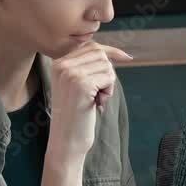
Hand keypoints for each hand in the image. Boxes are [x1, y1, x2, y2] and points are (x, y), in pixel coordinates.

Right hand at [47, 42, 131, 159]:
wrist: (67, 139)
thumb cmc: (77, 115)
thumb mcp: (78, 85)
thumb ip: (89, 67)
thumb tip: (117, 53)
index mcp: (58, 63)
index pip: (90, 46)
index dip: (111, 51)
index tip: (127, 57)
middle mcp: (62, 64)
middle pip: (100, 54)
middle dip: (107, 73)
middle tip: (99, 93)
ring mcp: (71, 73)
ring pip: (106, 66)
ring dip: (108, 84)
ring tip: (96, 100)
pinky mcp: (82, 84)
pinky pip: (109, 78)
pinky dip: (109, 92)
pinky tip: (97, 104)